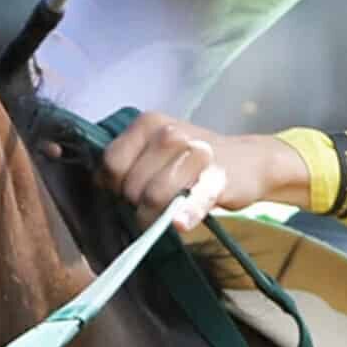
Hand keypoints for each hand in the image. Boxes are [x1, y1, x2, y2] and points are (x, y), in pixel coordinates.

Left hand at [98, 112, 310, 234]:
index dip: (114, 186)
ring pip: (154, 196)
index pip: (111, 163)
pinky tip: (180, 223)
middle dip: (136, 204)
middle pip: (131, 185)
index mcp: (148, 123)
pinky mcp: (218, 178)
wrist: (248, 161)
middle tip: (153, 205)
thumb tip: (99, 183)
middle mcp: (170, 132)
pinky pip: (194, 200)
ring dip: (155, 217)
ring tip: (165, 215)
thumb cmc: (192, 160)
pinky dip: (186, 214)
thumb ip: (128, 161)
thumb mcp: (157, 149)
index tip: (127, 192)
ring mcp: (195, 153)